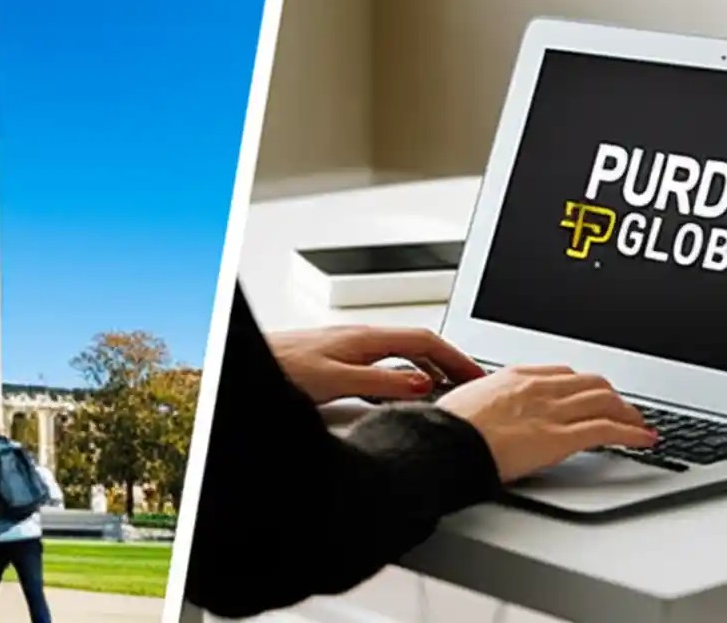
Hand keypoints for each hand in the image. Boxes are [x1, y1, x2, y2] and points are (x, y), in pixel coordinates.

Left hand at [268, 325, 486, 403]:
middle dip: (447, 361)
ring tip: (445, 389)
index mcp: (365, 338)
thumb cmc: (282, 368)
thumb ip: (379, 383)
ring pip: (399, 352)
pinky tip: (401, 389)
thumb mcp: (335, 381)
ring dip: (426, 367)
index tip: (476, 375)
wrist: (250, 361)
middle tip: (470, 384)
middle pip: (416, 344)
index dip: (454, 357)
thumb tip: (421, 384)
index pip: (424, 340)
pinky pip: (382, 361)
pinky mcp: (336, 357)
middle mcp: (359, 337)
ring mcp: (347, 345)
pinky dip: (403, 372)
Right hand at [437, 365, 655, 481]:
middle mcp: (537, 387)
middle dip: (612, 396)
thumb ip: (484, 404)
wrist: (441, 444)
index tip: (587, 394)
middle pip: (590, 382)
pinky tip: (644, 440)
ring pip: (606, 401)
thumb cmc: (444, 430)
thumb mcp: (462, 404)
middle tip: (621, 409)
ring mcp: (551, 410)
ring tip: (639, 425)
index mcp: (513, 376)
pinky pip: (608, 429)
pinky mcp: (561, 437)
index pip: (561, 373)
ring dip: (628, 413)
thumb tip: (482, 413)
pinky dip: (632, 433)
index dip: (582, 385)